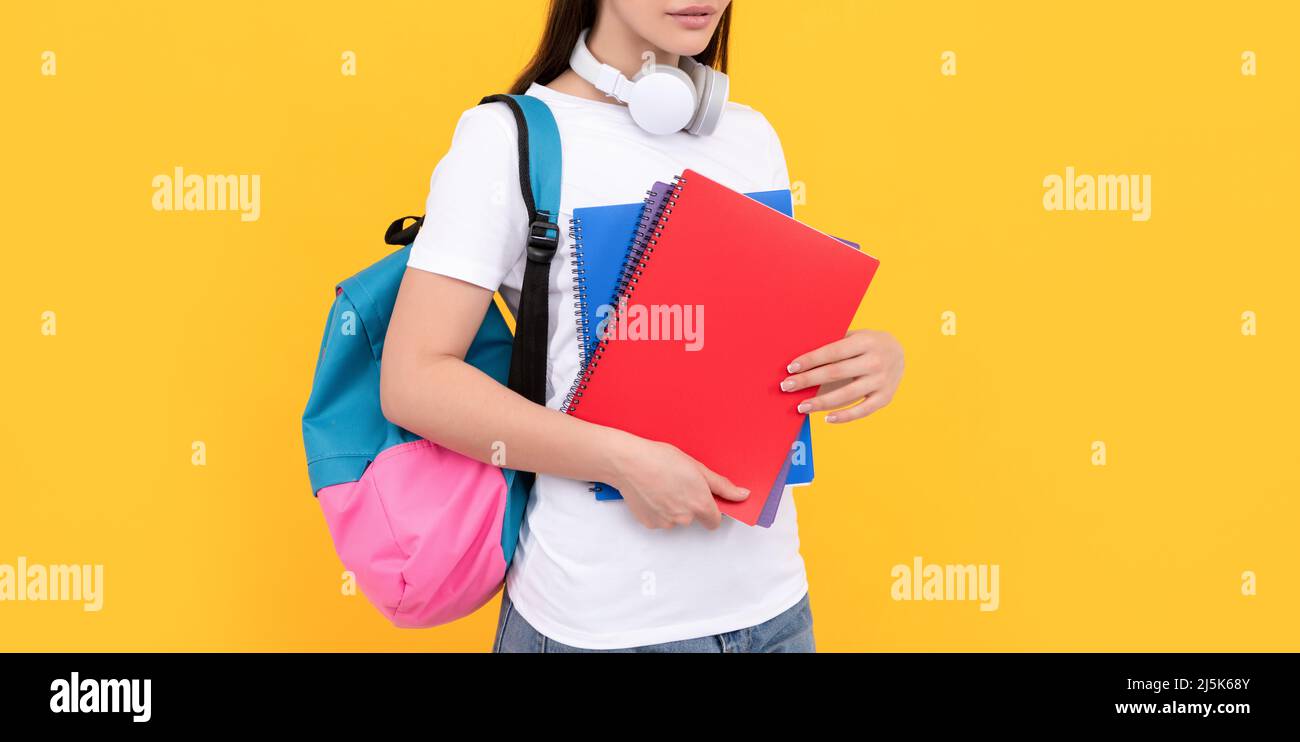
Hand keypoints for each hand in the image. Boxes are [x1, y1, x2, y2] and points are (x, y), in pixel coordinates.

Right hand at [604, 434, 749, 529]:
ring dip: (672, 507)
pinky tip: (652, 493)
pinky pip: (659, 519)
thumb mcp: (697, 467)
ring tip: (662, 486)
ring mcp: (666, 522)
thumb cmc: (661, 460)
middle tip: (678, 484)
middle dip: (689, 505)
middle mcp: (685, 518)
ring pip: (675, 519)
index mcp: (700, 504)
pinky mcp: (650, 523)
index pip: (715, 521)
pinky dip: (657, 509)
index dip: (711, 510)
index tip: (704, 500)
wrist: (629, 462)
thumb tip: (742, 495)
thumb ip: (722, 486)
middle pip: (694, 518)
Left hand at [780, 329, 903, 422]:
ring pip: (846, 395)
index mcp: (866, 341)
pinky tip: (826, 418)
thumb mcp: (855, 336)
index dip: (810, 360)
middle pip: (835, 373)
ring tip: (801, 406)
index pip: (832, 352)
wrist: (900, 352)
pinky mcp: (885, 397)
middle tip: (786, 386)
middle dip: (808, 380)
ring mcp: (881, 381)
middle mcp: (875, 361)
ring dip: (820, 402)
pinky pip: (862, 411)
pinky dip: (844, 416)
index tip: (791, 368)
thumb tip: (802, 359)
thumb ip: (834, 344)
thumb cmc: (866, 343)